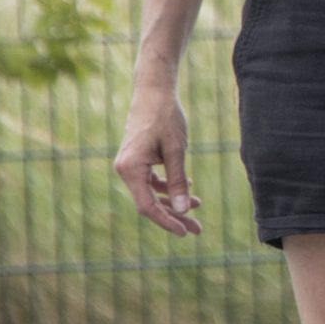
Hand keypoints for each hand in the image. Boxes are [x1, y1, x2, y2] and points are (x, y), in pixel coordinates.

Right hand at [114, 83, 203, 236]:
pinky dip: (168, 186)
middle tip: (198, 229)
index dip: (166, 221)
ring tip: (199, 208)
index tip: (185, 232)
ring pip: (152, 193)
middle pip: (149, 203)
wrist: (153, 91)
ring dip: (174, 201)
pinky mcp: (137, 160)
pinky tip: (189, 187)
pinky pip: (151, 181)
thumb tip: (185, 209)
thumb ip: (178, 181)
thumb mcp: (176, 151)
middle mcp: (125, 169)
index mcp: (130, 169)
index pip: (147, 206)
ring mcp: (130, 165)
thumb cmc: (165, 117)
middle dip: (174, 215)